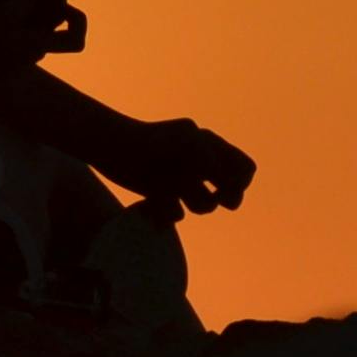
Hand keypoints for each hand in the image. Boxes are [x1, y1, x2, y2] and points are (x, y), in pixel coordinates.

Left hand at [99, 116, 256, 215]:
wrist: (112, 146)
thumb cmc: (153, 142)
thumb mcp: (193, 147)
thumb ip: (218, 166)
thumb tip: (233, 186)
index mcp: (209, 145)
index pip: (244, 167)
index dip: (242, 181)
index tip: (226, 187)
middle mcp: (199, 162)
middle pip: (230, 189)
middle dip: (226, 198)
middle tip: (216, 198)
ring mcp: (180, 178)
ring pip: (204, 204)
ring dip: (194, 203)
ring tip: (175, 192)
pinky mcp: (160, 192)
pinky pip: (176, 213)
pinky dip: (167, 211)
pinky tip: (153, 202)